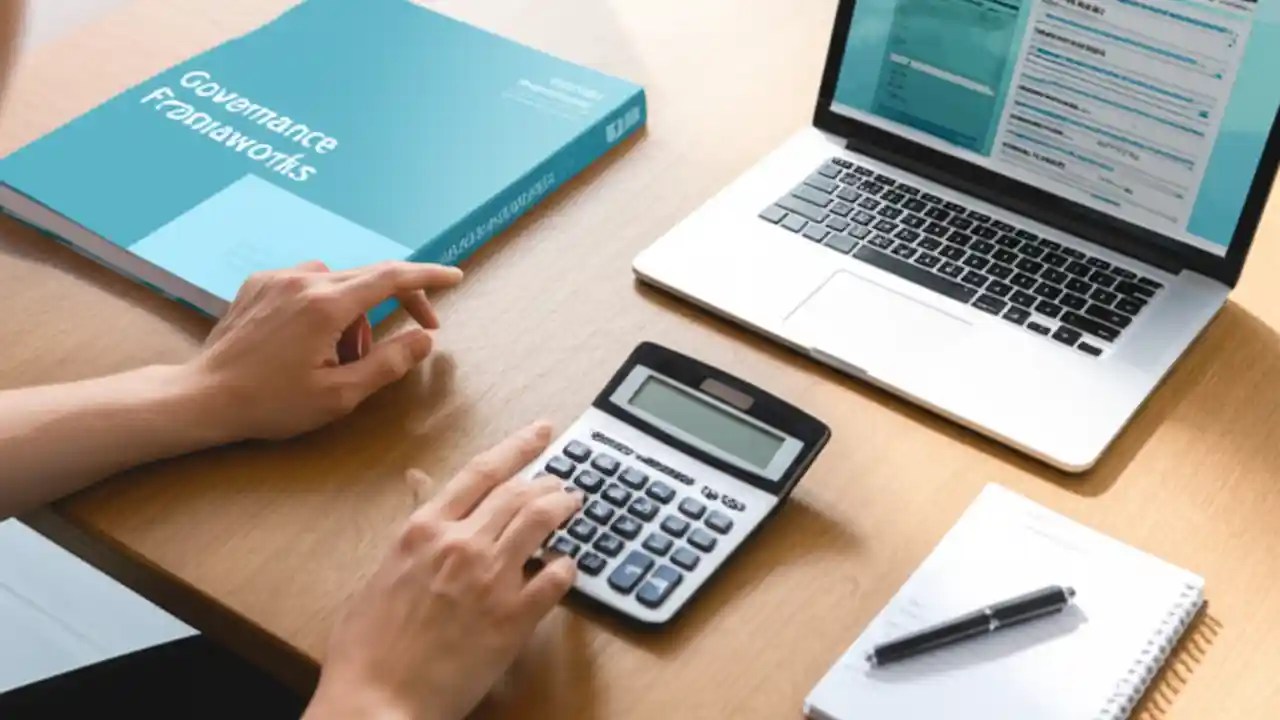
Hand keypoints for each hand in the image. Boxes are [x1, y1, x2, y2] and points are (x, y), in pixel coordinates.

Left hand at [189, 260, 463, 440]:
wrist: (203, 397)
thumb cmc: (271, 403)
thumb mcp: (339, 396)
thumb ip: (388, 364)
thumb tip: (424, 339)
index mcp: (326, 306)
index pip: (391, 278)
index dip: (428, 277)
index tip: (454, 278)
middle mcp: (304, 280)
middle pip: (369, 277)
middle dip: (399, 302)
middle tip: (418, 331)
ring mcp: (278, 278)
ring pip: (339, 283)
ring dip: (357, 313)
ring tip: (345, 356)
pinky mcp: (259, 283)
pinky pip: (308, 283)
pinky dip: (325, 306)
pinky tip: (312, 341)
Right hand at [303, 422, 581, 719]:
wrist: (376, 699)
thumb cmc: (367, 644)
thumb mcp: (382, 569)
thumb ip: (410, 523)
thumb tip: (419, 482)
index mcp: (424, 529)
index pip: (482, 470)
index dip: (518, 445)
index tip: (542, 430)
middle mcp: (461, 543)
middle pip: (519, 492)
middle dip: (548, 481)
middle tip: (562, 482)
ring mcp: (490, 578)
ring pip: (541, 521)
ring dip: (563, 507)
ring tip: (574, 505)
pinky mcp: (513, 618)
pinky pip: (557, 578)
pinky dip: (568, 565)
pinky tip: (568, 566)